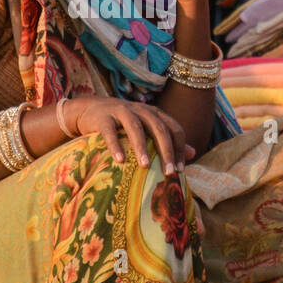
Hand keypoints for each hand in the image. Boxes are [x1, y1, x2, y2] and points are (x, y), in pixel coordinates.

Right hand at [71, 95, 195, 173]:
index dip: (179, 148)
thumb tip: (192, 153)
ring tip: (145, 167)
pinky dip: (115, 146)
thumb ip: (169, 139)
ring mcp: (121, 111)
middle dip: (166, 150)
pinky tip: (120, 161)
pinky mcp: (103, 117)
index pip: (174, 128)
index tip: (180, 170)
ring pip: (135, 127)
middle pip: (159, 128)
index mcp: (155, 114)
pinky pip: (110, 131)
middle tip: (169, 172)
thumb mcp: (147, 128)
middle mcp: (141, 110)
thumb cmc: (122, 124)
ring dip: (141, 147)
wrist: (90, 110)